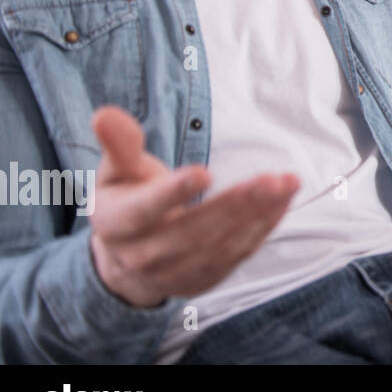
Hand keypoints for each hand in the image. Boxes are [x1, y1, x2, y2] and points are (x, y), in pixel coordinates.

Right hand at [88, 105, 299, 307]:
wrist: (129, 261)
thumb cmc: (127, 201)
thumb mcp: (116, 173)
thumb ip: (119, 145)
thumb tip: (105, 114)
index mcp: (116, 225)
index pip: (144, 212)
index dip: (172, 193)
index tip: (204, 172)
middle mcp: (144, 255)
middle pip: (192, 232)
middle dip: (234, 205)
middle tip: (269, 180)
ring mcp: (176, 272)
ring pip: (221, 245)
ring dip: (259, 214)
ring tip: (286, 183)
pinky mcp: (206, 277)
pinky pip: (238, 253)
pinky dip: (264, 226)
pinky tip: (283, 199)